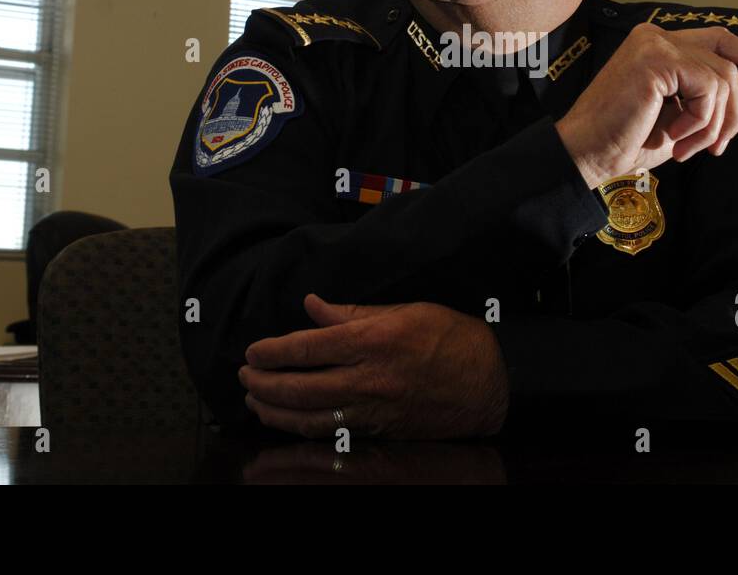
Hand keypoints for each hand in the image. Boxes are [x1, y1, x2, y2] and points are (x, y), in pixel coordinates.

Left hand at [239, 294, 509, 439]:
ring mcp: (373, 409)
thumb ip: (354, 311)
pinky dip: (303, 428)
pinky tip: (289, 421)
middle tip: (245, 376)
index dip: (273, 351)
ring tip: (256, 401)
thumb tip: (313, 305)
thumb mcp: (406, 310)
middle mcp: (368, 377)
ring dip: (275, 411)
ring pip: (309, 417)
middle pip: (299, 387)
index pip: (307, 347)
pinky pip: (332, 433)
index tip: (252, 350)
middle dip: (264, 383)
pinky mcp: (381, 430)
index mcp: (373, 340)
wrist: (492, 382)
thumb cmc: (454, 338)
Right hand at [555, 23, 737, 188]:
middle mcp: (656, 36)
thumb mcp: (679, 118)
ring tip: (686, 148)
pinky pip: (707, 88)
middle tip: (721, 142)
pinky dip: (699, 121)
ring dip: (712, 124)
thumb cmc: (624, 140)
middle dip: (736, 102)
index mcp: (657, 45)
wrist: (586, 153)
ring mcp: (655, 44)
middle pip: (726, 55)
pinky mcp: (657, 60)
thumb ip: (709, 100)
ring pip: (722, 78)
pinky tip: (674, 136)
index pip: (718, 38)